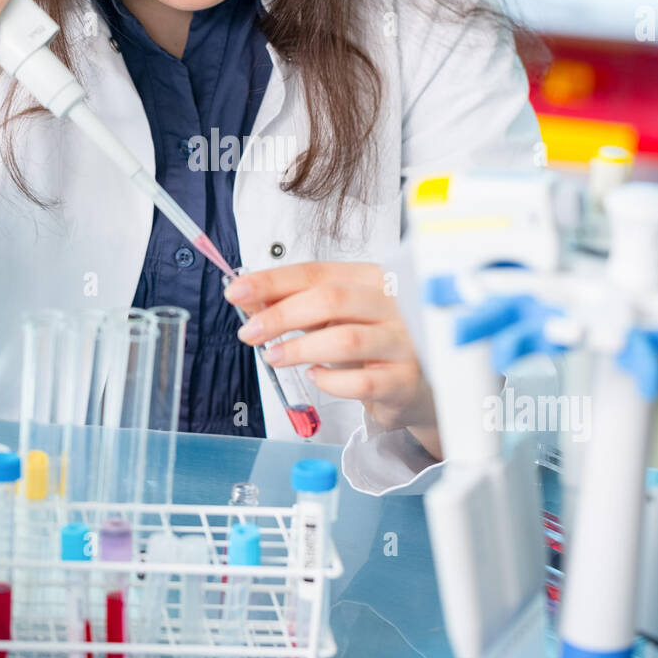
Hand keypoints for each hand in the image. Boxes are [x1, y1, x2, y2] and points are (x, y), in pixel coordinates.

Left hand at [223, 260, 441, 457]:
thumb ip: (298, 305)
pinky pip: (360, 382)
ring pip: (344, 339)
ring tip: (274, 356)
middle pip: (330, 299)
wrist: (421, 386)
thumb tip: (249, 298)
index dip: (273, 281)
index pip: (316, 272)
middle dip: (280, 315)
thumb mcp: (339, 316)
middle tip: (249, 332)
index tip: (236, 291)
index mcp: (373, 278)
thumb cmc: (376, 343)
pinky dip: (330, 380)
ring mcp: (404, 342)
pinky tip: (316, 377)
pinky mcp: (404, 380)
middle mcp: (393, 304)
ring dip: (299, 348)